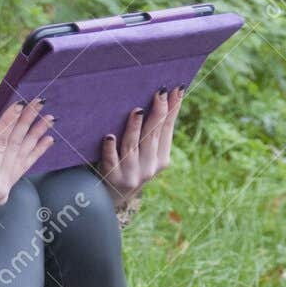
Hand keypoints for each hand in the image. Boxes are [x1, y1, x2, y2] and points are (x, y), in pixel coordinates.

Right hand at [0, 96, 54, 235]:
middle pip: (14, 148)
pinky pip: (21, 169)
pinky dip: (34, 153)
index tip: (19, 101)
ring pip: (22, 157)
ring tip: (50, 118)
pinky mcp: (3, 193)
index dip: (9, 121)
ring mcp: (4, 192)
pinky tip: (47, 140)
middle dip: (27, 122)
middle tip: (39, 101)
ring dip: (36, 135)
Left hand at [97, 86, 183, 203]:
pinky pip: (111, 161)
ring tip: (137, 111)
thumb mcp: (145, 153)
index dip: (173, 109)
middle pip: (153, 136)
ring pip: (132, 147)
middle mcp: (149, 167)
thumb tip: (160, 97)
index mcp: (161, 159)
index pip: (167, 130)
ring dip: (134, 128)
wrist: (111, 197)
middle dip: (158, 113)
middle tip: (159, 93)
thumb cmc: (128, 165)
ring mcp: (131, 174)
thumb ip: (151, 133)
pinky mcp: (112, 178)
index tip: (177, 89)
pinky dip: (110, 149)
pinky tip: (109, 137)